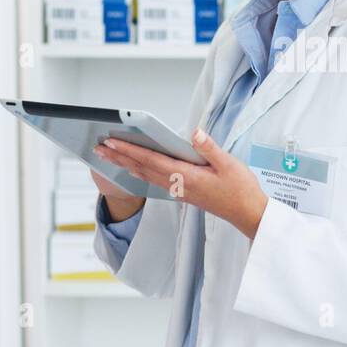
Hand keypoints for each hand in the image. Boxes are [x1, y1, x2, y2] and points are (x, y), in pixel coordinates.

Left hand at [93, 128, 269, 241]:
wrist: (247, 213)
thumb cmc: (241, 189)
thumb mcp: (229, 163)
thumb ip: (209, 148)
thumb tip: (194, 132)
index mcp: (187, 176)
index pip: (152, 160)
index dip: (130, 151)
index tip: (112, 142)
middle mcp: (178, 185)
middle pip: (143, 169)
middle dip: (119, 158)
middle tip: (99, 148)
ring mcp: (179, 191)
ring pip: (146, 176)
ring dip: (126, 165)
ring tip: (109, 156)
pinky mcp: (183, 193)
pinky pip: (155, 181)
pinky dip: (140, 173)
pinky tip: (134, 169)